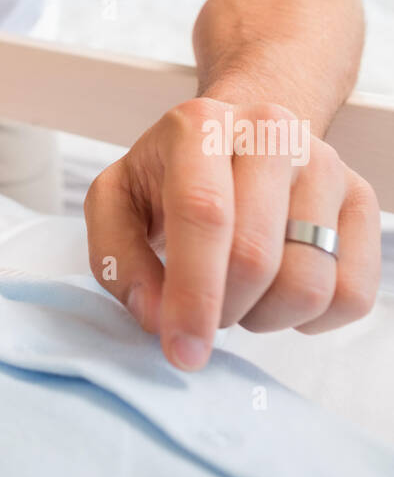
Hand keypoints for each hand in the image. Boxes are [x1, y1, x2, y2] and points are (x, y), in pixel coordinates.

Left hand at [84, 97, 379, 370]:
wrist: (235, 137)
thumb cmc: (170, 175)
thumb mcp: (115, 201)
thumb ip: (117, 258)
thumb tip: (156, 315)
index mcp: (201, 125)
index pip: (204, 213)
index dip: (192, 292)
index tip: (182, 350)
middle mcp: (271, 132)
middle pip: (256, 256)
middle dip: (222, 308)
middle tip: (202, 307)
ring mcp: (325, 164)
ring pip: (308, 282)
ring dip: (264, 314)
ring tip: (238, 289)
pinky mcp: (360, 199)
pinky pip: (352, 294)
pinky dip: (310, 317)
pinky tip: (277, 289)